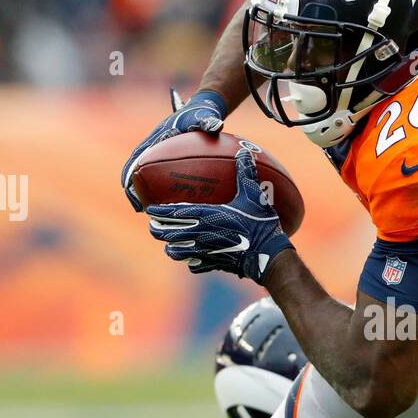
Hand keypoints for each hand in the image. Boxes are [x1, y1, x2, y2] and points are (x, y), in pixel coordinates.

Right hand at [121, 88, 227, 210]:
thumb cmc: (199, 115)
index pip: (136, 157)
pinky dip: (157, 191)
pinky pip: (158, 178)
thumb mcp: (203, 116)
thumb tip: (216, 125)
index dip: (129, 172)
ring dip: (142, 193)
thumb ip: (208, 121)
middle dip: (133, 189)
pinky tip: (166, 206)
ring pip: (144, 177)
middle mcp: (152, 148)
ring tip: (147, 211)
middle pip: (135, 171)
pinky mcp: (164, 161)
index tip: (127, 186)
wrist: (200, 112)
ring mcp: (157, 156)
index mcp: (155, 138)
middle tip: (138, 206)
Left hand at [146, 147, 293, 281]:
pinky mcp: (214, 264)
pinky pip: (195, 265)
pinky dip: (191, 262)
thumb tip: (244, 152)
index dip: (160, 212)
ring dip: (171, 247)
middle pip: (169, 234)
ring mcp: (205, 252)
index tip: (149, 209)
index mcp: (207, 216)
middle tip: (153, 225)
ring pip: (177, 252)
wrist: (268, 256)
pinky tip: (192, 259)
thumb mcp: (254, 195)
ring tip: (168, 243)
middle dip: (158, 230)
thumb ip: (245, 173)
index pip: (175, 214)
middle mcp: (201, 235)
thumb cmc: (261, 224)